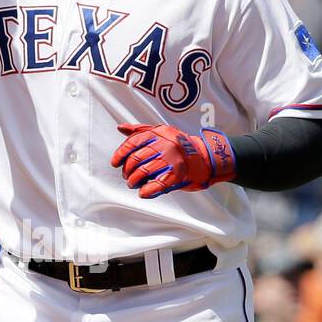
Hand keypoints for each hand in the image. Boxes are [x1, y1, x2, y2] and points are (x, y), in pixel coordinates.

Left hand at [110, 123, 235, 198]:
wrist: (206, 156)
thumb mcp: (161, 132)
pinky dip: (148, 190)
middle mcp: (165, 144)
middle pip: (136, 159)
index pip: (132, 143)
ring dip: (134, 180)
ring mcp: (172, 159)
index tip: (114, 163)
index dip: (120, 154)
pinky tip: (143, 193)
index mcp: (158, 134)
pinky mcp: (178, 174)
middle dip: (127, 170)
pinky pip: (158, 183)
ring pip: (144, 171)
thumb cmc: (180, 145)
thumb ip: (140, 131)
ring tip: (133, 183)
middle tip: (127, 176)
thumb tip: (120, 128)